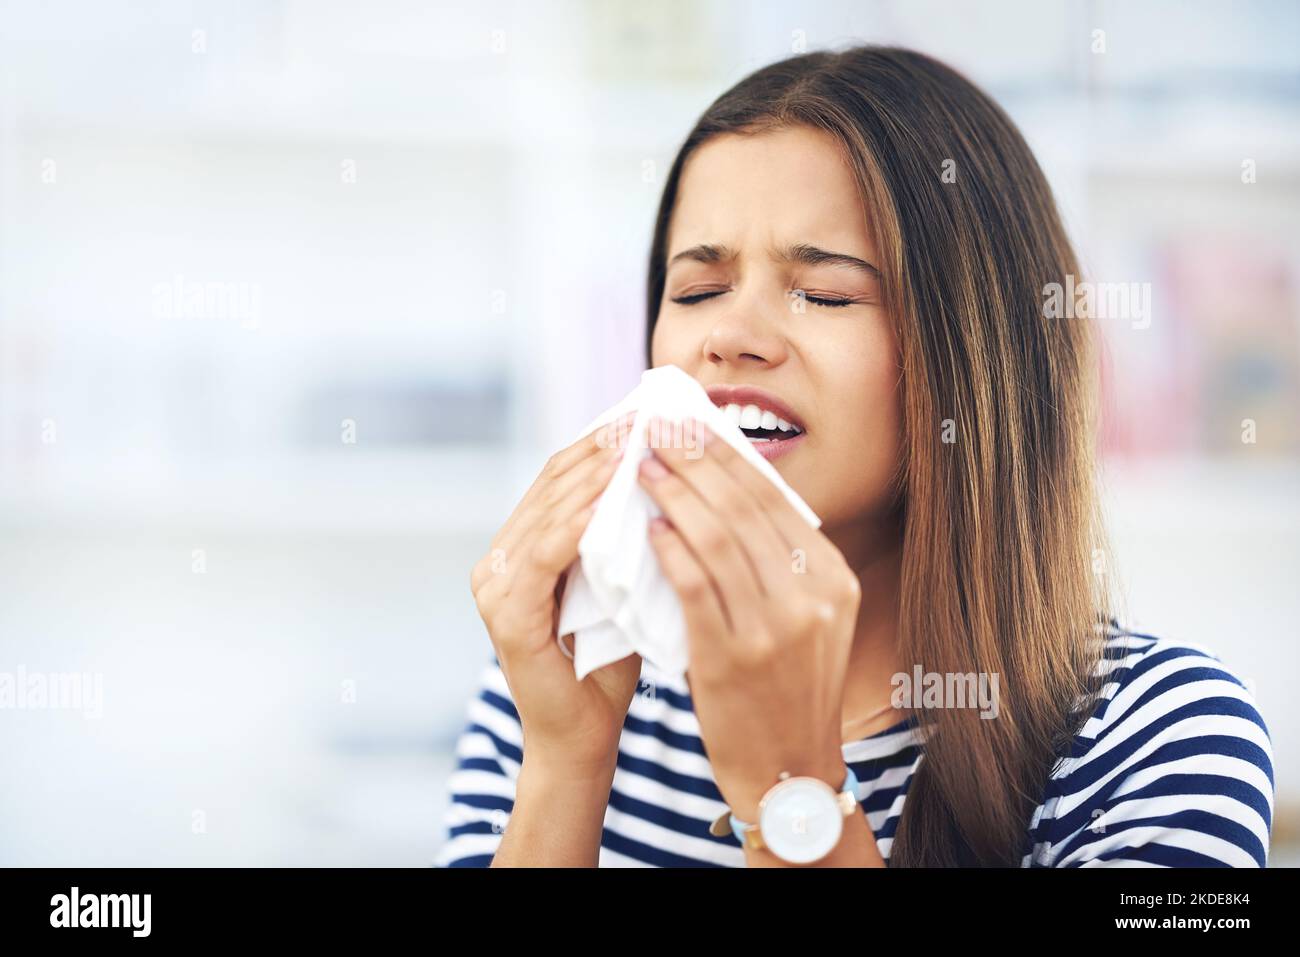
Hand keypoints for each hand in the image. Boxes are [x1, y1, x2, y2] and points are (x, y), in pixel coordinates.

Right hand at [471, 415, 642, 775]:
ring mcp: (495, 585)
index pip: (560, 477)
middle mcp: (498, 560)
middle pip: (551, 484)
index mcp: (521, 548)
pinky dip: (578, 523)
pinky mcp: (505, 614)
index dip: (601, 442)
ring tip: (637, 446)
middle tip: (646, 417)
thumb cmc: (609, 665)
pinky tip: (610, 498)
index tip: (646, 414)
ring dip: (594, 476)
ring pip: (548, 512)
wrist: (583, 738)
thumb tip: (667, 474)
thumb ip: (626, 536)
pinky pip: (545, 555)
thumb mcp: (621, 584)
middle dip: (601, 448)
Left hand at [637, 417, 860, 821]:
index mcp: (831, 580)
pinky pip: (696, 587)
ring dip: (676, 495)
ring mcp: (775, 629)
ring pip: (718, 539)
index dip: (729, 457)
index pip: (774, 499)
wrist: (788, 771)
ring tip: (643, 466)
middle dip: (696, 461)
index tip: (693, 425)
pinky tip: (648, 527)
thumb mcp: (806, 619)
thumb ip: (776, 562)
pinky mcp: (733, 658)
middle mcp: (811, 598)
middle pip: (745, 508)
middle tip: (658, 430)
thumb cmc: (785, 688)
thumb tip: (724, 492)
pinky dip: (670, 550)